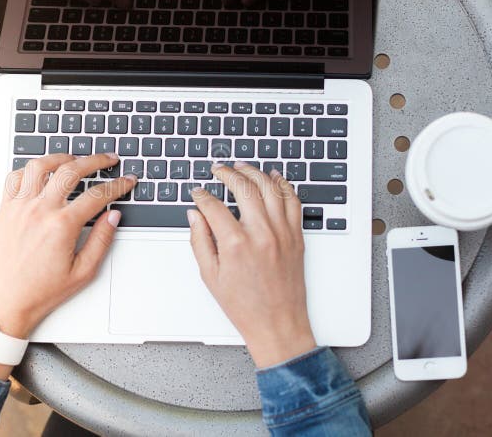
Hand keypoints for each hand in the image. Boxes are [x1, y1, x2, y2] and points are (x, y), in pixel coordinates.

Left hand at [0, 153, 135, 378]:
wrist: (6, 302)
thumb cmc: (41, 291)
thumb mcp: (83, 272)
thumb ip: (101, 240)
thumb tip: (113, 217)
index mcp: (62, 226)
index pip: (97, 195)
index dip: (117, 185)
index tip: (126, 181)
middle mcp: (39, 211)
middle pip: (71, 170)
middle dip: (94, 160)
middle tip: (107, 159)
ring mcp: (19, 207)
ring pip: (40, 166)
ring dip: (60, 157)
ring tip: (73, 158)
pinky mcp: (5, 210)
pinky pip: (14, 178)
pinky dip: (29, 170)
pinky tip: (41, 173)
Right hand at [188, 162, 315, 367]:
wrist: (278, 324)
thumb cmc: (245, 306)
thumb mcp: (211, 276)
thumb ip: (200, 240)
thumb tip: (195, 215)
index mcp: (235, 244)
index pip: (214, 206)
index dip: (202, 195)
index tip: (198, 192)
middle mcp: (261, 234)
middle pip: (244, 188)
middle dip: (228, 173)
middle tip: (219, 169)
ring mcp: (282, 233)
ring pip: (270, 188)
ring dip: (254, 173)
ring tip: (242, 167)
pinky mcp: (296, 236)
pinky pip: (292, 201)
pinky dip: (283, 185)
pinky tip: (274, 178)